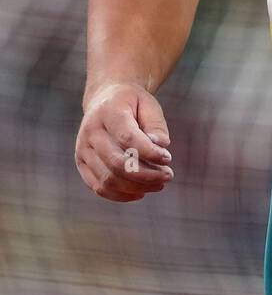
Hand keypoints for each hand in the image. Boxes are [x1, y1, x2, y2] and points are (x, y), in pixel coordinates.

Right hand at [75, 82, 172, 202]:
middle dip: (146, 174)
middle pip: (117, 163)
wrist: (105, 99)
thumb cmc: (131, 103)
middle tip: (168, 175)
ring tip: (159, 184)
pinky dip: (121, 195)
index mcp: (108, 112)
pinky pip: (99, 187)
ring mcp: (82, 149)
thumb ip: (156, 125)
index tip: (168, 158)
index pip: (127, 138)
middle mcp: (90, 131)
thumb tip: (160, 146)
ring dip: (136, 187)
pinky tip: (141, 192)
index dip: (149, 153)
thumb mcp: (148, 104)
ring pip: (108, 179)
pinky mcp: (81, 163)